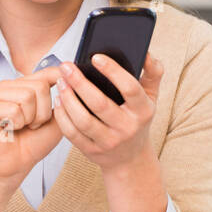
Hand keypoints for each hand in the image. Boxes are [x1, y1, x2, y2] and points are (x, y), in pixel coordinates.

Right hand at [0, 65, 66, 186]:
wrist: (17, 164)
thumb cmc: (34, 142)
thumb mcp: (57, 118)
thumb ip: (62, 97)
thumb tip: (65, 74)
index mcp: (22, 85)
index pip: (46, 73)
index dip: (58, 85)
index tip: (61, 97)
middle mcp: (6, 86)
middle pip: (39, 86)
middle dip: (42, 112)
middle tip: (32, 124)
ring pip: (26, 96)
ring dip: (29, 119)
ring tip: (21, 127)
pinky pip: (12, 109)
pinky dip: (16, 124)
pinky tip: (9, 129)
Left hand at [53, 51, 163, 173]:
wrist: (131, 159)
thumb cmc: (138, 120)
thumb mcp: (151, 97)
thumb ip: (153, 73)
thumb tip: (147, 52)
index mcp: (143, 111)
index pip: (130, 88)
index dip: (112, 71)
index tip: (95, 57)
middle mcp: (127, 127)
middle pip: (100, 103)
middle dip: (80, 82)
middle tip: (66, 66)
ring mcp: (109, 141)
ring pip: (83, 120)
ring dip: (68, 99)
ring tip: (61, 82)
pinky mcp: (92, 151)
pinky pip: (72, 133)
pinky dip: (62, 116)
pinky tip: (59, 101)